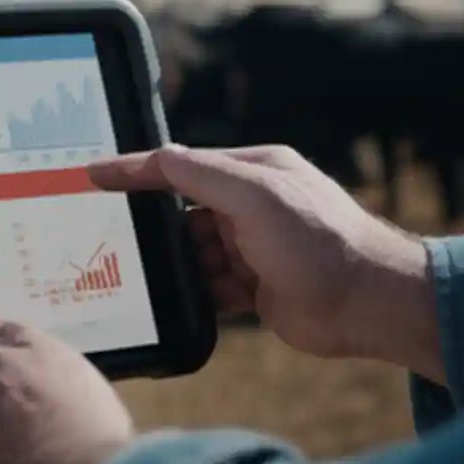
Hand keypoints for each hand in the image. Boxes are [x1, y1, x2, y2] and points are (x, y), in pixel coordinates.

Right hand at [89, 144, 443, 383]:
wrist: (369, 306)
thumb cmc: (319, 240)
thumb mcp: (254, 195)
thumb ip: (200, 174)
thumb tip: (154, 158)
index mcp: (254, 171)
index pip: (182, 166)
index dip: (136, 170)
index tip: (94, 174)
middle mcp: (252, 206)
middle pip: (184, 212)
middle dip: (152, 225)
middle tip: (106, 232)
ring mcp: (253, 248)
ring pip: (193, 253)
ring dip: (172, 264)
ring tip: (133, 272)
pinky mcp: (254, 288)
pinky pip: (208, 287)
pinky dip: (190, 293)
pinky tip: (170, 300)